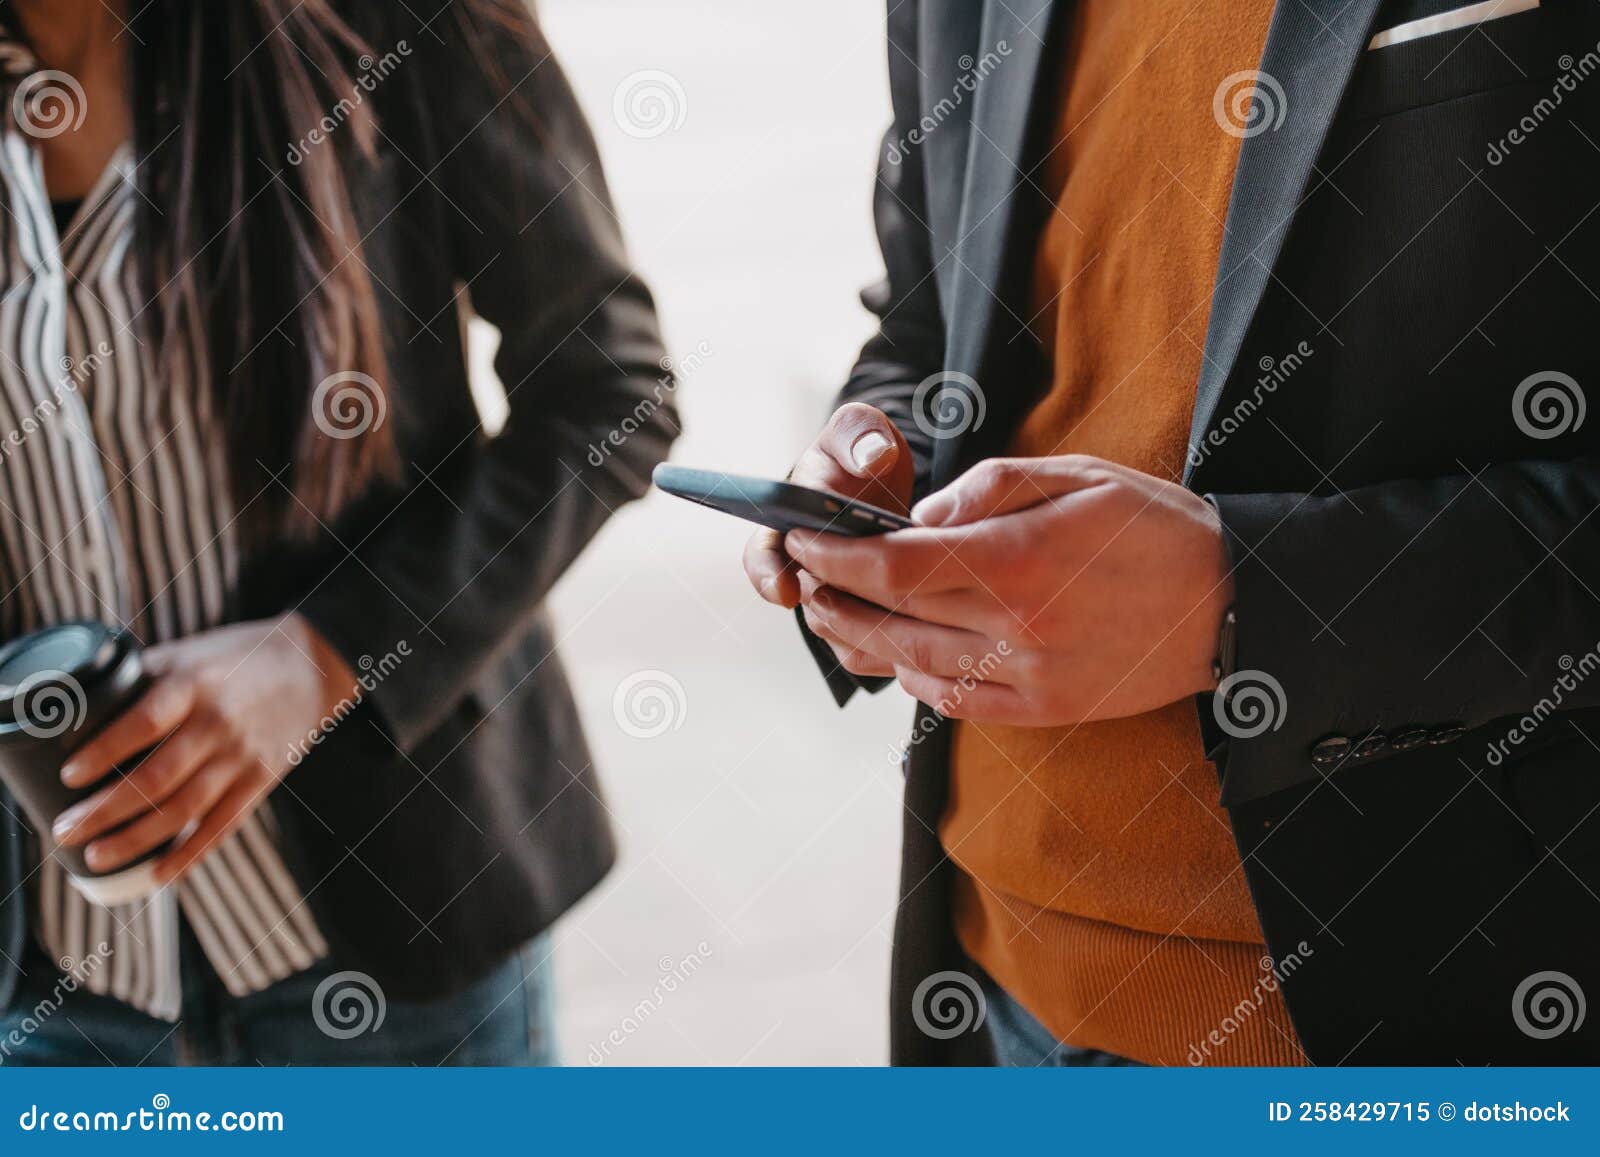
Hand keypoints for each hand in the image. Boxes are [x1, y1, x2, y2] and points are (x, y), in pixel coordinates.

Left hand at [51, 614, 359, 882]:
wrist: (312, 667)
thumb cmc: (236, 657)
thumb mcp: (188, 654)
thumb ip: (141, 682)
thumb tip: (77, 715)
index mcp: (195, 685)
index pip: (144, 722)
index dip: (105, 751)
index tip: (69, 775)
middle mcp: (219, 723)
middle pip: (157, 777)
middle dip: (105, 811)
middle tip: (66, 831)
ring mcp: (243, 756)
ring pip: (184, 810)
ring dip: (135, 839)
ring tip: (96, 855)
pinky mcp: (261, 780)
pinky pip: (221, 826)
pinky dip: (187, 854)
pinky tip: (156, 873)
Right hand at [743, 403, 914, 676]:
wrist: (887, 482)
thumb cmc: (863, 452)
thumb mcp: (860, 431)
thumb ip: (860, 434)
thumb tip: (872, 456)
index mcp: (787, 520)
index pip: (764, 557)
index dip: (769, 576)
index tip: (784, 589)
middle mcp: (800, 565)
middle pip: (807, 600)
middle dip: (835, 607)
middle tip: (869, 604)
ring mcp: (828, 595)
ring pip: (840, 627)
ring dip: (870, 622)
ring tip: (908, 613)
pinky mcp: (858, 620)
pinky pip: (866, 645)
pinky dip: (889, 642)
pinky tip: (920, 631)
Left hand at [785, 455, 1234, 724]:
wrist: (1232, 603)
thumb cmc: (1152, 526)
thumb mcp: (1076, 475)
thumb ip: (987, 488)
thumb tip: (917, 513)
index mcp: (1020, 558)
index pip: (895, 565)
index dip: (836, 555)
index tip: (804, 537)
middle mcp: (1017, 625)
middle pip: (891, 617)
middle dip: (833, 594)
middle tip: (804, 574)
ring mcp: (1030, 675)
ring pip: (913, 664)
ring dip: (861, 638)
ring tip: (832, 612)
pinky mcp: (1045, 709)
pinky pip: (955, 702)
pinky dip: (914, 679)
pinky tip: (898, 655)